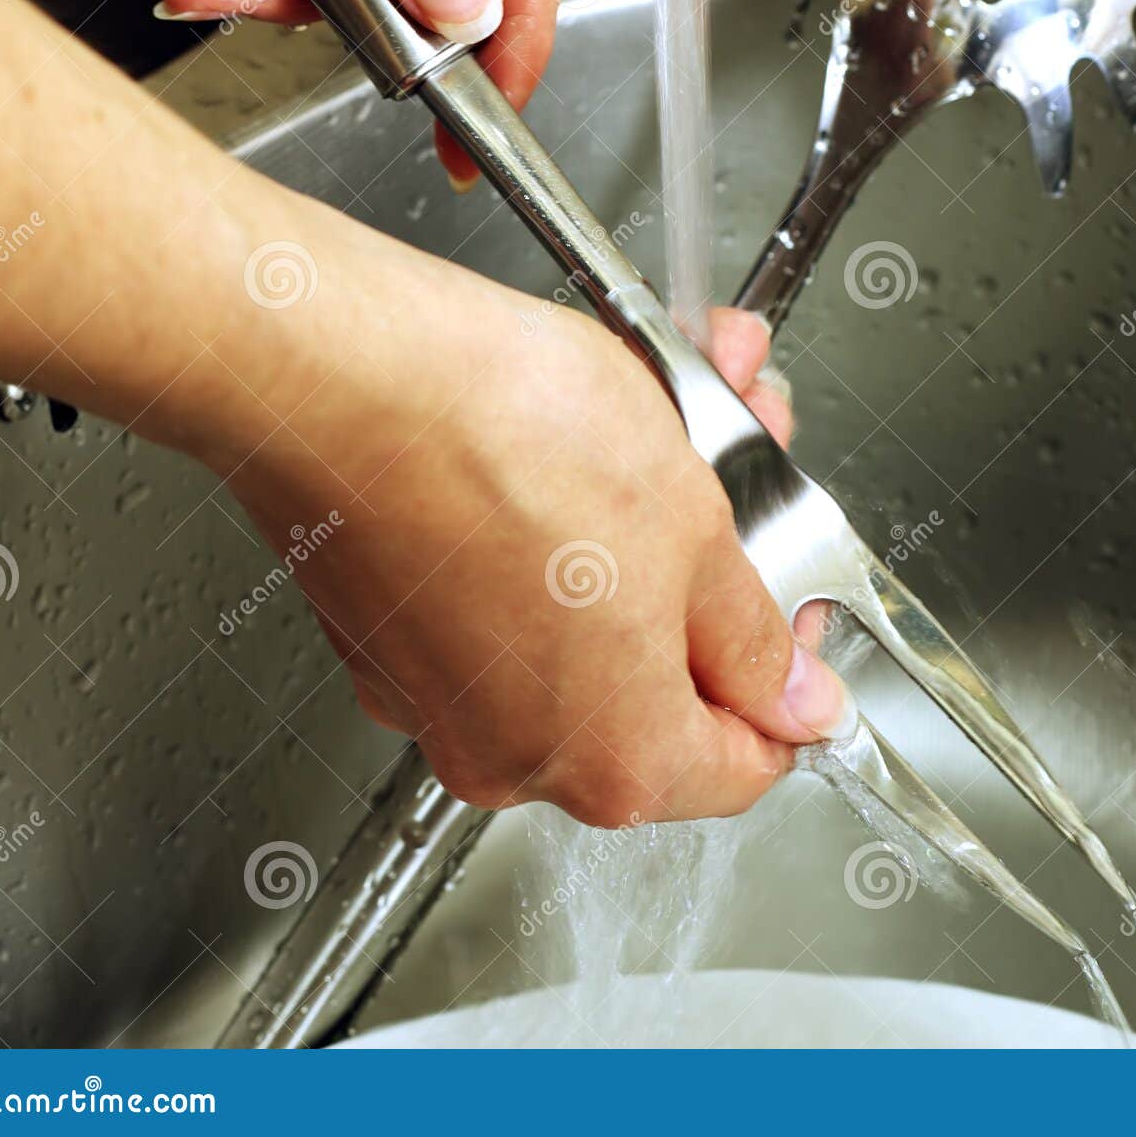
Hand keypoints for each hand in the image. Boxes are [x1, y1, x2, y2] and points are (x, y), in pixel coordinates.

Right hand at [193, 206, 844, 824]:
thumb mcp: (695, 529)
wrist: (340, 373)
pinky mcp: (387, 634)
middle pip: (662, 681)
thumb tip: (795, 700)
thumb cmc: (507, 442)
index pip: (746, 763)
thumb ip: (755, 634)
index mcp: (616, 762)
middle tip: (740, 461)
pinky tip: (578, 429)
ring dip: (644, 518)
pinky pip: (506, 598)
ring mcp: (441, 699)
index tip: (793, 597)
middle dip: (715, 558)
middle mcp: (515, 758)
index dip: (789, 675)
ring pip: (586, 623)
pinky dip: (554, 527)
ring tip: (668, 405)